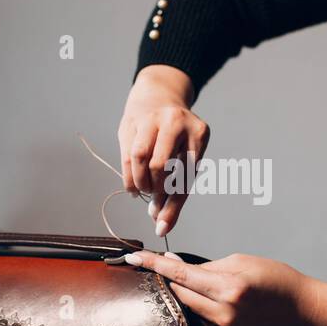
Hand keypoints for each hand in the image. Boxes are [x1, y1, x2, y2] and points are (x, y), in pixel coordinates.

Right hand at [119, 65, 207, 237]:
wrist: (157, 98)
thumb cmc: (176, 139)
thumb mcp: (186, 160)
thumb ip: (176, 192)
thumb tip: (161, 225)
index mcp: (199, 133)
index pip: (187, 175)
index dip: (173, 205)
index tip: (162, 227)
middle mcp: (177, 122)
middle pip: (162, 166)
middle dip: (155, 190)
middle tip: (153, 198)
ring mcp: (153, 119)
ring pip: (140, 159)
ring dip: (140, 183)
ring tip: (143, 190)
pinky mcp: (132, 122)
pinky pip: (127, 156)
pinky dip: (128, 177)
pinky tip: (133, 186)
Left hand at [123, 249, 326, 325]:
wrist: (302, 312)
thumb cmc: (277, 280)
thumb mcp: (243, 261)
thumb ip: (208, 265)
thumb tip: (177, 266)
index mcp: (228, 289)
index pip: (180, 275)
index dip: (154, 265)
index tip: (134, 258)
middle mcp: (222, 313)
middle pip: (178, 293)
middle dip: (169, 277)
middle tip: (163, 263)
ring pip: (186, 307)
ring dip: (184, 292)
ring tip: (201, 281)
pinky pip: (198, 319)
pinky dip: (198, 306)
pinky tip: (212, 299)